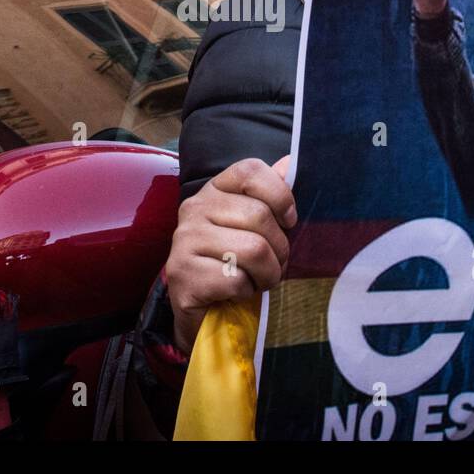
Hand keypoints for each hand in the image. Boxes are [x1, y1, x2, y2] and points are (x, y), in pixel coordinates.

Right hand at [165, 155, 295, 354]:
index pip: (251, 171)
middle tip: (273, 264)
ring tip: (257, 279)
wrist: (203, 312)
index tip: (289, 221)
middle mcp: (194, 208)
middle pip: (259, 215)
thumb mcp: (255, 227)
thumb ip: (271, 195)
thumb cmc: (235, 264)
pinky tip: (235, 292)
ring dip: (267, 274)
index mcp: (214, 190)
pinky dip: (245, 291)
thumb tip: (291, 161)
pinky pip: (235, 279)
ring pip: (253, 249)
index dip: (280, 195)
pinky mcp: (182, 273)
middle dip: (279, 249)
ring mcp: (184, 240)